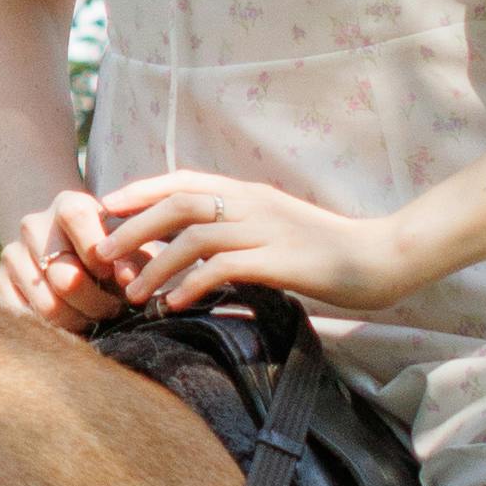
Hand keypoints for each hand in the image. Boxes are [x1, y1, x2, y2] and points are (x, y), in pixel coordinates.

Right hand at [0, 188, 136, 326]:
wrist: (66, 255)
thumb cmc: (109, 253)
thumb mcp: (128, 251)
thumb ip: (135, 262)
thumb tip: (126, 279)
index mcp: (67, 204)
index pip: (76, 216)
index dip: (96, 249)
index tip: (111, 273)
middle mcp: (33, 225)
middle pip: (65, 276)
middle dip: (96, 303)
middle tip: (111, 309)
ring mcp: (12, 254)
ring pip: (48, 305)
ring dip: (78, 321)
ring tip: (93, 316)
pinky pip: (27, 318)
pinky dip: (53, 330)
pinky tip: (68, 321)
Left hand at [95, 167, 423, 316]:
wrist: (382, 257)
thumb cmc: (329, 250)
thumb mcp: (277, 230)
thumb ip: (241, 230)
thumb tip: (199, 247)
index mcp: (250, 193)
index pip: (185, 181)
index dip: (142, 192)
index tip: (107, 208)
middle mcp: (252, 204)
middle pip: (179, 202)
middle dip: (135, 227)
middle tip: (103, 255)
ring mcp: (266, 229)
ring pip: (194, 235)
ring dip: (156, 263)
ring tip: (131, 292)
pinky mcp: (279, 259)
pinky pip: (223, 266)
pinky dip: (191, 284)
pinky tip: (174, 304)